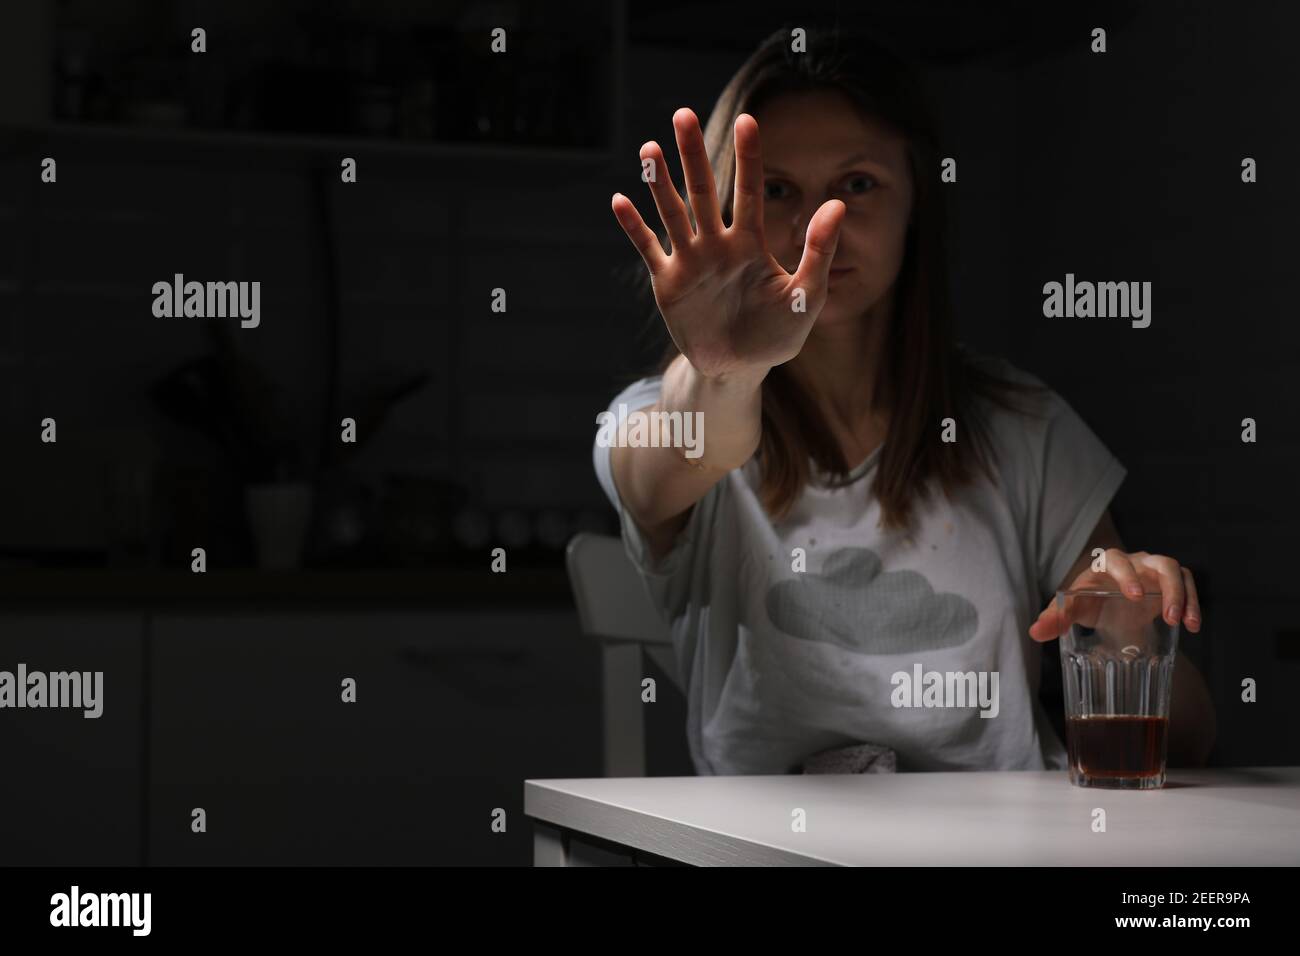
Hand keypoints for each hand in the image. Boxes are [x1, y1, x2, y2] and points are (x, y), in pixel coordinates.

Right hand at [610, 107, 845, 378]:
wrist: (739, 370)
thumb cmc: (777, 334)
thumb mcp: (807, 296)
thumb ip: (820, 251)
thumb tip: (837, 204)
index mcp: (751, 243)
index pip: (749, 191)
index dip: (748, 157)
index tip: (747, 121)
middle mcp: (718, 244)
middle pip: (702, 191)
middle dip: (691, 155)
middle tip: (682, 115)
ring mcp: (691, 261)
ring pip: (673, 213)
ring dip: (660, 183)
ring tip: (650, 149)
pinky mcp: (668, 282)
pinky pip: (649, 249)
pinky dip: (635, 227)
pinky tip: (620, 200)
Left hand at [1028, 550, 1202, 641]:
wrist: (1111, 611)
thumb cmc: (1090, 604)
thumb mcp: (1074, 610)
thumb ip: (1055, 619)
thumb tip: (1035, 632)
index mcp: (1106, 565)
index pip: (1116, 560)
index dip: (1127, 574)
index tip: (1135, 597)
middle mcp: (1134, 562)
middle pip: (1156, 561)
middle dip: (1165, 585)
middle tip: (1167, 614)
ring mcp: (1154, 570)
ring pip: (1176, 570)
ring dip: (1182, 595)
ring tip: (1181, 622)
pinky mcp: (1171, 582)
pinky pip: (1188, 584)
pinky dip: (1192, 603)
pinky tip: (1191, 626)